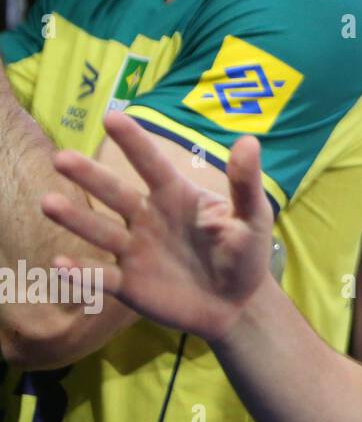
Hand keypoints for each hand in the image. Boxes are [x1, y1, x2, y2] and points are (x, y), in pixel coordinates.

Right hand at [41, 112, 274, 341]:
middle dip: (89, 176)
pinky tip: (60, 264)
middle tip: (61, 158)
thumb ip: (245, 182)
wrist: (236, 304)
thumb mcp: (252, 217)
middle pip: (115, 193)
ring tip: (48, 202)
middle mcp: (148, 218)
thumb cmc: (245, 254)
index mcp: (176, 196)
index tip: (111, 116)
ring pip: (99, 231)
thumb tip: (249, 141)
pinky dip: (81, 273)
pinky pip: (101, 277)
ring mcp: (135, 250)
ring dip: (75, 218)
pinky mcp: (129, 284)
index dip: (134, 141)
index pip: (152, 164)